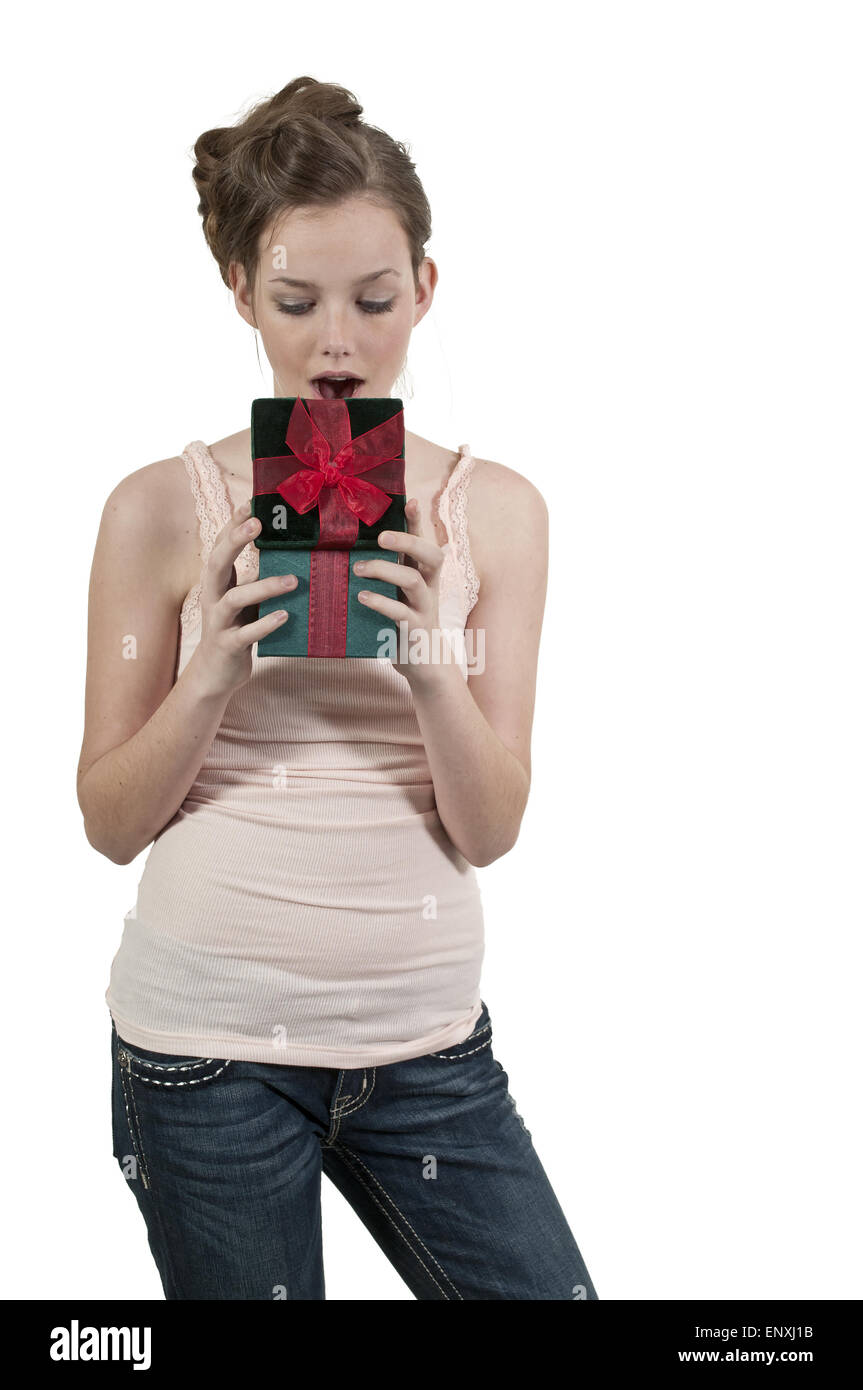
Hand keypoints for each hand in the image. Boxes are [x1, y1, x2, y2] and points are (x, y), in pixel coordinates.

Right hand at [190, 501, 296, 698]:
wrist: (215, 674)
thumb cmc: (236, 630)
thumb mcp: (246, 601)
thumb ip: (258, 579)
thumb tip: (291, 554)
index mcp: (218, 582)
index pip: (220, 546)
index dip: (232, 524)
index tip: (250, 503)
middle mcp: (213, 597)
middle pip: (217, 563)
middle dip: (234, 541)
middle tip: (258, 525)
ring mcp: (218, 622)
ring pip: (235, 598)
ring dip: (264, 586)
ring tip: (293, 580)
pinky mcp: (228, 645)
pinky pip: (246, 633)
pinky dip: (266, 624)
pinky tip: (286, 616)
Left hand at [353, 499, 447, 684]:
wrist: (423, 663)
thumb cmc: (402, 622)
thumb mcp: (398, 594)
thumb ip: (386, 572)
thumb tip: (352, 550)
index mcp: (424, 574)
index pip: (425, 540)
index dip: (419, 521)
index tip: (410, 501)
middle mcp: (429, 586)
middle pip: (431, 554)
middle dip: (408, 541)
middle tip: (381, 537)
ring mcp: (425, 608)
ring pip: (413, 580)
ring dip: (385, 570)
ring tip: (358, 569)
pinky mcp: (415, 629)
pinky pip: (401, 613)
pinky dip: (381, 603)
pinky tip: (362, 598)